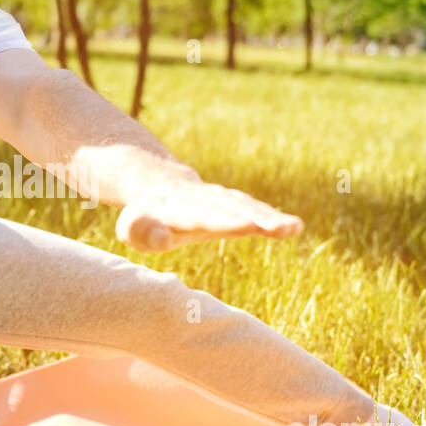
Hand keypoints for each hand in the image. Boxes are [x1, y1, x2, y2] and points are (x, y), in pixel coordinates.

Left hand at [115, 180, 303, 252]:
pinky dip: (272, 218)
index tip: (245, 225)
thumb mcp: (131, 228)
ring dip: (270, 217)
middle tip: (280, 227)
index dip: (225, 220)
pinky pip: (254, 210)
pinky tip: (294, 227)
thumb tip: (162, 239)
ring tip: (293, 228)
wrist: (159, 187)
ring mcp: (221, 199)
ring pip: (247, 206)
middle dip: (256, 217)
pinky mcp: (233, 205)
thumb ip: (143, 233)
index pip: (203, 215)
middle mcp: (204, 199)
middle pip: (233, 209)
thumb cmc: (143, 218)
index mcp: (178, 208)